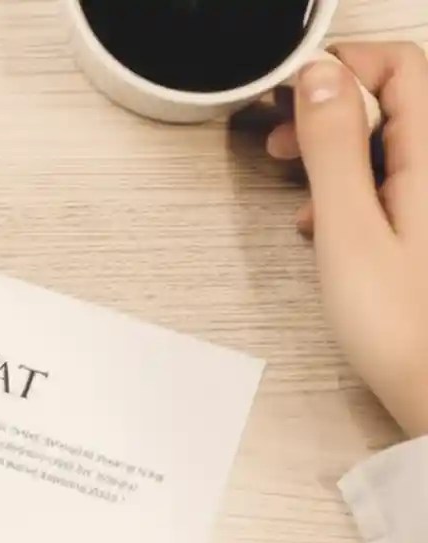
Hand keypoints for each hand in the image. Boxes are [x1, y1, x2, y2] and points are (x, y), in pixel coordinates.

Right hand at [266, 43, 427, 437]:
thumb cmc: (403, 326)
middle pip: (396, 98)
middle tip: (280, 134)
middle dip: (332, 106)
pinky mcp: (427, 228)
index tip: (290, 90)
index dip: (343, 65)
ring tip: (294, 179)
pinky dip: (354, 184)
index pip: (399, 66)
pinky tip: (324, 220)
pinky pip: (394, 178)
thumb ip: (334, 148)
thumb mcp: (350, 228)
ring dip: (338, 148)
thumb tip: (319, 80)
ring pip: (391, 140)